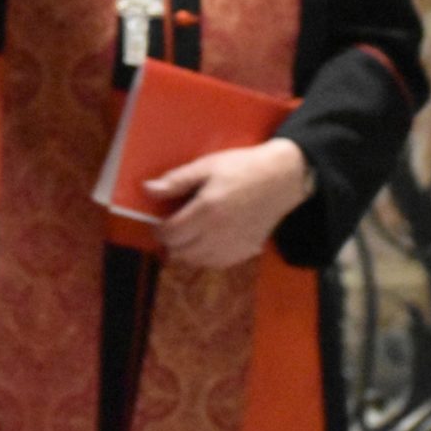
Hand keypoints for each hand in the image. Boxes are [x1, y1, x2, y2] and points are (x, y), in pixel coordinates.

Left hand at [148, 138, 309, 269]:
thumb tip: (148, 190)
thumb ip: (176, 181)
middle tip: (170, 227)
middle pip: (180, 252)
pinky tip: (207, 241)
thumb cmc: (243, 168)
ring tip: (187, 234)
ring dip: (186, 251)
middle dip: (170, 242)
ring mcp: (234, 246)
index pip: (170, 234)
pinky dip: (206, 257)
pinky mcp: (247, 251)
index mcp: (207, 211)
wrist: (282, 178)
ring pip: (197, 262)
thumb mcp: (206, 166)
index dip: (158, 229)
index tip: (157, 221)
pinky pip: (217, 264)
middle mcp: (219, 234)